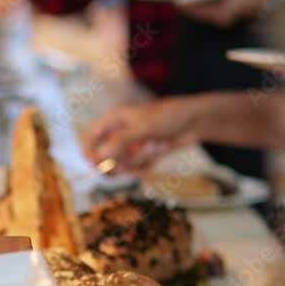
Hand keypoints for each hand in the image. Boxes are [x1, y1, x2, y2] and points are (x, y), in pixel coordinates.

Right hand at [83, 99, 201, 171]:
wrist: (195, 121)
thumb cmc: (168, 116)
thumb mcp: (142, 128)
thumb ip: (120, 142)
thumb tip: (99, 155)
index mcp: (114, 119)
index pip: (92, 137)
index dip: (89, 152)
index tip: (95, 166)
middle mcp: (120, 132)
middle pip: (104, 154)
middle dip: (114, 163)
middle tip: (124, 169)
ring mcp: (132, 145)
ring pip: (120, 164)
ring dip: (133, 165)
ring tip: (152, 150)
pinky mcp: (143, 154)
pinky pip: (134, 168)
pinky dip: (141, 169)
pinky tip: (151, 164)